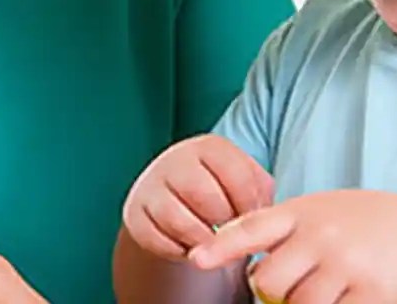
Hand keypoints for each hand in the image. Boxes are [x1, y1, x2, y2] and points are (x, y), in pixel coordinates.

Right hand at [121, 134, 273, 259]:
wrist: (175, 203)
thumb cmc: (220, 194)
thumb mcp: (244, 184)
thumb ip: (258, 191)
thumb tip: (262, 212)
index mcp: (209, 147)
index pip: (237, 174)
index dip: (250, 205)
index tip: (251, 219)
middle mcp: (176, 159)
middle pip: (205, 195)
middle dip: (223, 222)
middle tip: (230, 232)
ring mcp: (151, 186)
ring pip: (179, 220)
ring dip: (202, 240)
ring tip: (211, 242)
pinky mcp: (134, 214)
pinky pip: (157, 239)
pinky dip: (178, 250)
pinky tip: (189, 247)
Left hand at [187, 189, 396, 303]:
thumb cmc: (369, 222)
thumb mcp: (325, 208)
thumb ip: (286, 227)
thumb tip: (245, 257)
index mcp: (304, 211)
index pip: (252, 227)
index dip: (222, 246)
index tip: (197, 260)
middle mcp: (322, 235)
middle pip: (269, 281)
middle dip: (273, 291)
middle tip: (295, 284)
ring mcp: (346, 264)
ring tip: (326, 289)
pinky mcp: (371, 292)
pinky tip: (346, 297)